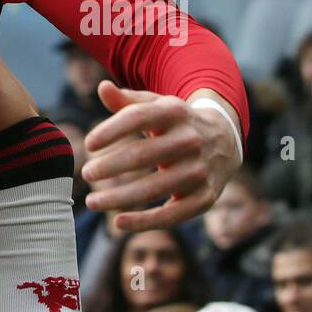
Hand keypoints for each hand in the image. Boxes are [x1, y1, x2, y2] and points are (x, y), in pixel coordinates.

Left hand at [81, 80, 241, 230]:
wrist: (225, 140)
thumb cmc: (175, 122)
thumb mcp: (156, 106)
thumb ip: (127, 101)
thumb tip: (102, 88)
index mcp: (175, 112)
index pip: (138, 118)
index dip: (111, 131)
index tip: (88, 144)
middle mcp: (190, 140)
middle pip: (142, 155)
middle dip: (110, 166)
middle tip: (86, 173)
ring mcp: (199, 170)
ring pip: (153, 188)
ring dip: (119, 198)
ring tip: (91, 202)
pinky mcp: (205, 197)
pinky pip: (172, 215)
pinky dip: (145, 221)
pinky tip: (118, 223)